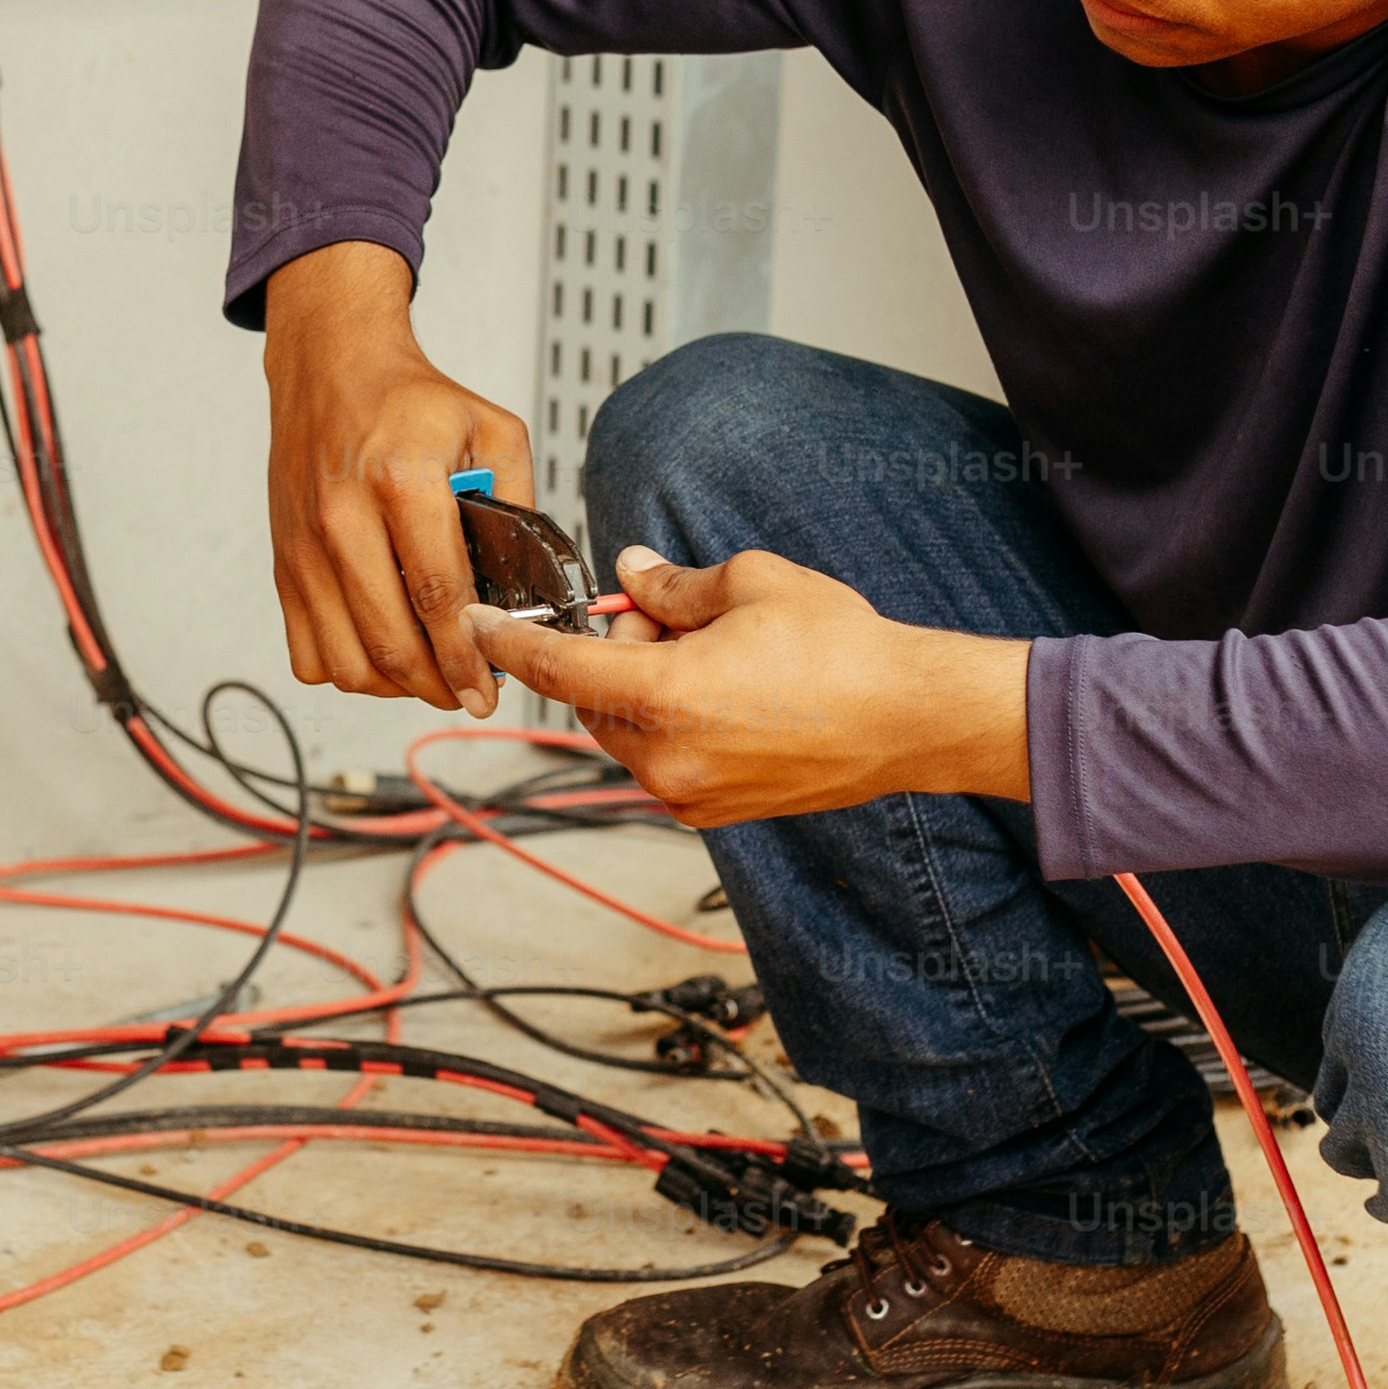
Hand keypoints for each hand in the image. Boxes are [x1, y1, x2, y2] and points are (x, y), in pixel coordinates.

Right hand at [260, 240, 531, 712]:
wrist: (331, 367)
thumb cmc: (411, 401)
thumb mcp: (492, 430)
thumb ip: (520, 504)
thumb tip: (534, 584)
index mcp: (402, 479)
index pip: (438, 594)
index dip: (466, 656)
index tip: (487, 689)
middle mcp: (342, 516)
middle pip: (390, 641)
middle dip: (438, 684)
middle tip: (467, 693)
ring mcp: (304, 546)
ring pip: (346, 660)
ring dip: (394, 685)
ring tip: (428, 673)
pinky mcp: (284, 564)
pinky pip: (309, 653)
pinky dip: (347, 669)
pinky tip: (380, 650)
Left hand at [465, 546, 1030, 827]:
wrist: (910, 719)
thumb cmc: (842, 650)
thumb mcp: (749, 584)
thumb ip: (670, 584)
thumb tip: (628, 575)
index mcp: (665, 696)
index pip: (557, 666)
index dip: (508, 641)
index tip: (476, 625)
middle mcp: (667, 758)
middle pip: (591, 698)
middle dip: (611, 652)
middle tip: (666, 615)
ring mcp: (688, 795)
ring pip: (624, 731)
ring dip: (640, 690)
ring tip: (710, 653)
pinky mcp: (712, 813)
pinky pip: (661, 760)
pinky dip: (669, 723)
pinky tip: (725, 692)